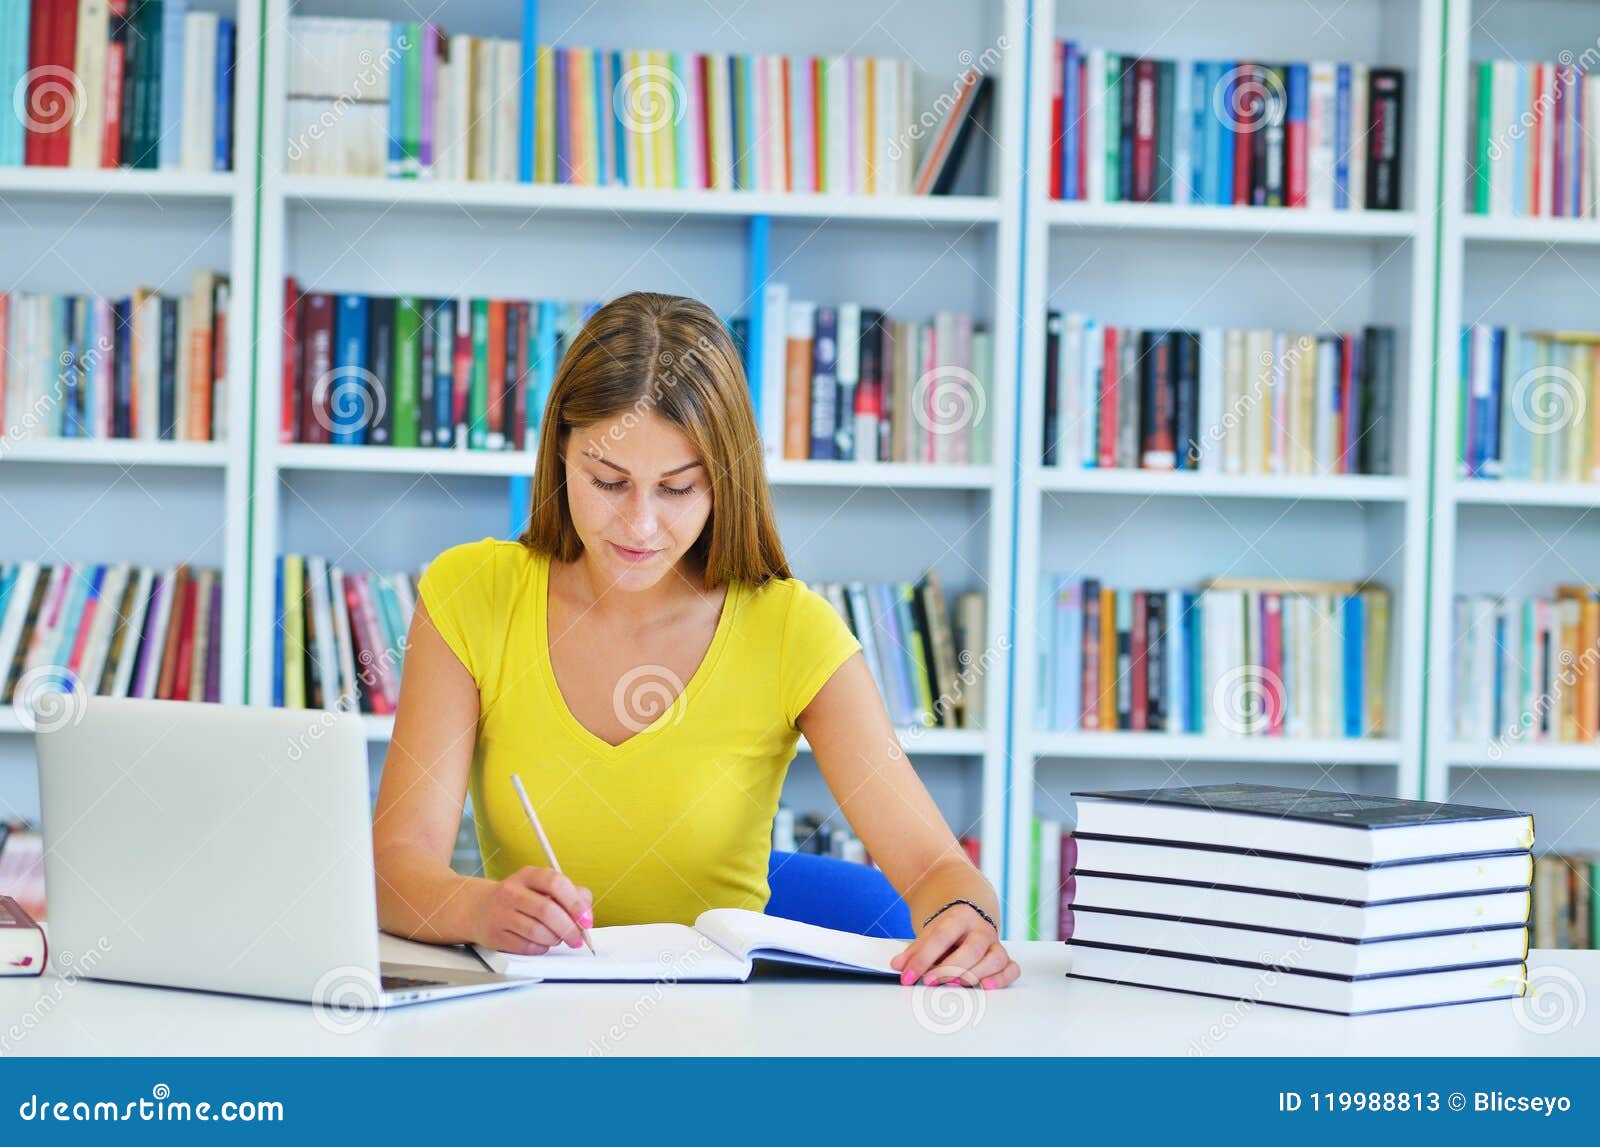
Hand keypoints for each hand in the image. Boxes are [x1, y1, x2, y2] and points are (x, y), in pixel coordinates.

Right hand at [475, 866, 593, 954]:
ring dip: (555, 939)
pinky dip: (540, 948)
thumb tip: (586, 912)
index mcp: (528, 875)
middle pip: (547, 911)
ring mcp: (500, 913)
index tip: (586, 919)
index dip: (575, 903)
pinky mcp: (495, 935)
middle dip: (569, 928)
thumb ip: (570, 894)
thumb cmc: (519, 898)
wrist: (479, 907)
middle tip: (578, 937)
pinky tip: (542, 943)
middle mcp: (512, 891)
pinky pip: (526, 947)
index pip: (555, 883)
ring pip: (537, 932)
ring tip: (557, 938)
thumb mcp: (542, 887)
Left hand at [889, 904, 1019, 989]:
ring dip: (975, 974)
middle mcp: (982, 928)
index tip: (907, 975)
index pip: (941, 936)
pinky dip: (1002, 979)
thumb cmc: (947, 931)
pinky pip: (1012, 968)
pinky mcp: (1005, 958)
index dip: (922, 958)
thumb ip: (914, 950)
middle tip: (930, 981)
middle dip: (950, 968)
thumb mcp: (928, 934)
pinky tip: (986, 987)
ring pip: (995, 959)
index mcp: (960, 916)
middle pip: (972, 948)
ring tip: (954, 984)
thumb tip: (898, 966)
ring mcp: (996, 943)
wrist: (967, 919)